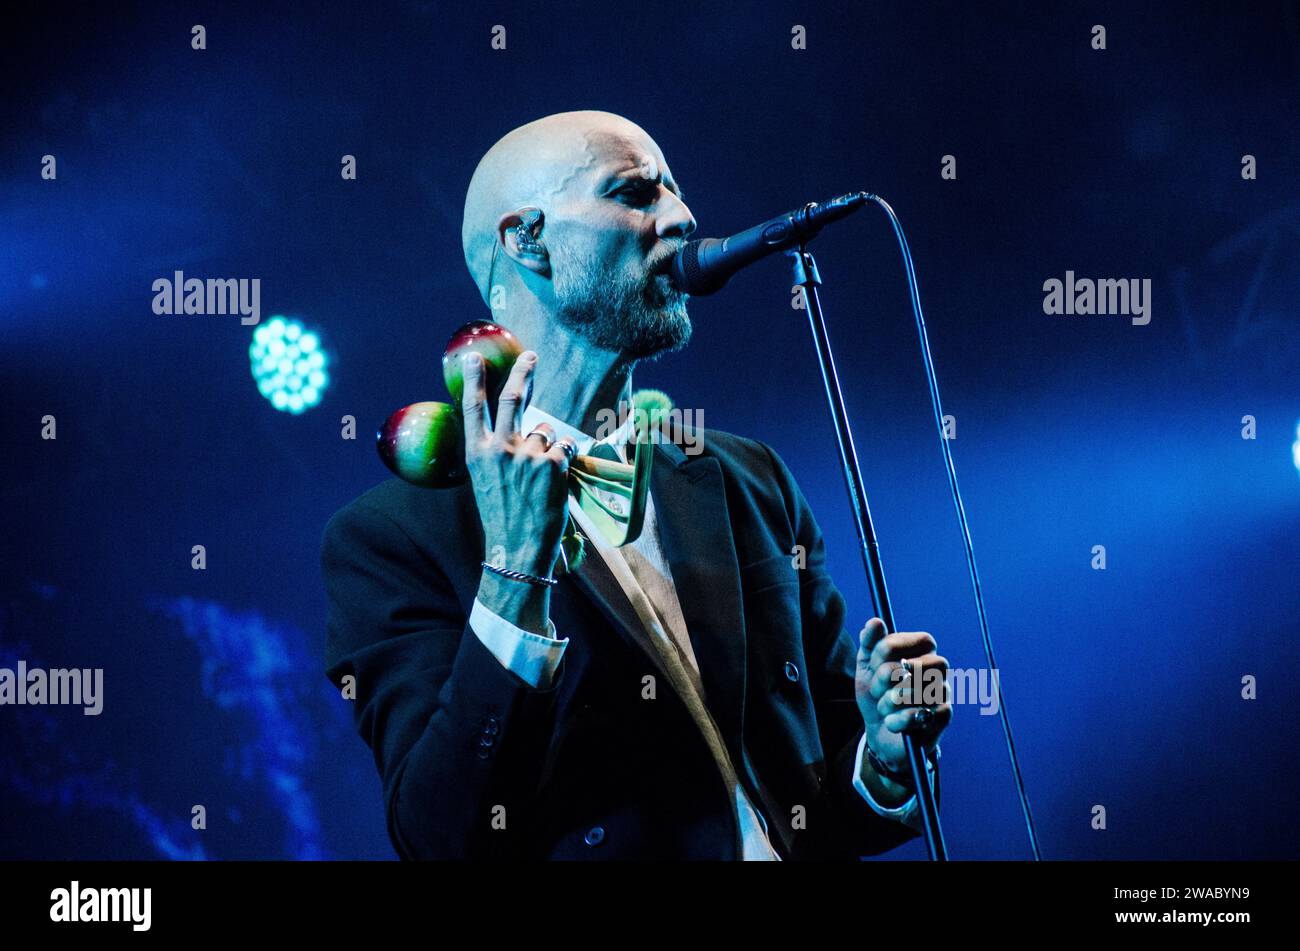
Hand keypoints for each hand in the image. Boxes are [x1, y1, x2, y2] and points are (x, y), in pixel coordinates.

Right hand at [461, 349, 575, 577]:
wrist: (518, 547)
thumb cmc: (503, 515)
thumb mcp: (486, 480)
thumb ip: (497, 452)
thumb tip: (519, 427)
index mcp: (477, 453)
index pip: (473, 408)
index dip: (473, 380)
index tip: (473, 358)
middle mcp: (499, 449)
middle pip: (513, 399)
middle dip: (523, 372)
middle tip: (532, 356)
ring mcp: (526, 455)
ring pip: (545, 431)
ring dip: (548, 444)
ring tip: (540, 474)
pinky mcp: (552, 464)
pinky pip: (564, 447)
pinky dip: (564, 457)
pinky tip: (555, 479)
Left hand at [855, 617, 950, 793]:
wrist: (879, 732)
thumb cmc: (877, 694)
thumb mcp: (866, 667)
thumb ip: (869, 643)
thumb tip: (876, 622)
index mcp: (924, 653)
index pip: (924, 640)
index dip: (893, 648)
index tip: (874, 663)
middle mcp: (939, 671)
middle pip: (920, 664)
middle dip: (887, 676)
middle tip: (876, 689)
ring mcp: (944, 694)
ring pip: (917, 690)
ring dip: (889, 701)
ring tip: (882, 707)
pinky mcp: (942, 718)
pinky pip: (920, 714)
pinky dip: (898, 720)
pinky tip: (890, 722)